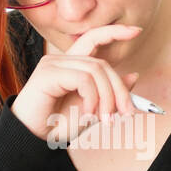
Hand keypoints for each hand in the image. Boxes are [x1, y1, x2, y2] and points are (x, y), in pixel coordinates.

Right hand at [11, 25, 142, 144]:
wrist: (32, 140)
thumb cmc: (57, 125)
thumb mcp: (92, 110)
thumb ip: (110, 93)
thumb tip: (134, 75)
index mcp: (71, 65)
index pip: (93, 38)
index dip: (114, 32)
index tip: (137, 31)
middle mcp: (61, 60)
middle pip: (102, 63)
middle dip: (119, 89)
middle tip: (127, 113)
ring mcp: (53, 64)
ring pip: (95, 71)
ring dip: (107, 98)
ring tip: (105, 120)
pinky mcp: (48, 73)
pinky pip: (83, 79)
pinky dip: (92, 98)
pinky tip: (88, 115)